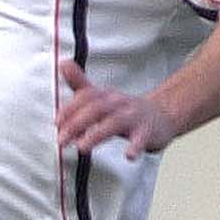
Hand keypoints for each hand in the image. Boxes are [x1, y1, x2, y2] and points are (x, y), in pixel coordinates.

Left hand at [56, 60, 178, 159]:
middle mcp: (119, 103)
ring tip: (81, 147)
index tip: (57, 123)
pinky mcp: (147, 131)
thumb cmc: (125, 109)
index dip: (70, 109)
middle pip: (96, 109)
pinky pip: (142, 138)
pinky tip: (129, 156)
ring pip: (114, 123)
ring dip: (96, 135)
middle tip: (62, 140)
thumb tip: (62, 63)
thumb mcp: (102, 96)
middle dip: (76, 124)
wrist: (162, 115)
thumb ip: (80, 84)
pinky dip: (136, 146)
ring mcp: (134, 116)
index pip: (86, 96)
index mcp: (106, 95)